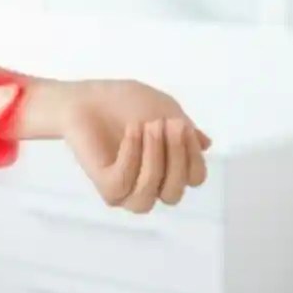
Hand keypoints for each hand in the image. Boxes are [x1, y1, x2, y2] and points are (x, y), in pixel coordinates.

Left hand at [58, 80, 210, 213]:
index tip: (181, 124)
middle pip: (174, 193)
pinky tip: (131, 131)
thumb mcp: (165, 110)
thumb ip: (186, 131)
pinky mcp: (106, 186)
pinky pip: (124, 183)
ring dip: (153, 160)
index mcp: (169, 170)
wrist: (88, 96)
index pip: (195, 178)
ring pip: (149, 196)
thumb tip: (205, 144)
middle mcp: (150, 185)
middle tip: (166, 124)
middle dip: (175, 157)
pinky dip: (131, 155)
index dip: (192, 154)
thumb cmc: (126, 102)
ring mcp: (127, 189)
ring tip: (147, 127)